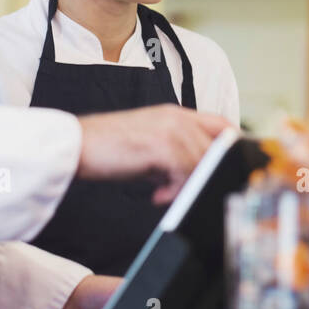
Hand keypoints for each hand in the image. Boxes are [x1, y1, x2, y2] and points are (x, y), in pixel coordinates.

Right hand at [77, 104, 230, 202]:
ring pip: (203, 163)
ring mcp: (172, 130)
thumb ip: (174, 155)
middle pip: (217, 147)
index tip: (229, 167)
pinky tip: (156, 195)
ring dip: (187, 186)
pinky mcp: (164, 147)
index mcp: (175, 114)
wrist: (77, 145)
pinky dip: (175, 191)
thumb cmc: (109, 148)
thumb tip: (191, 178)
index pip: (220, 123)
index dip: (231, 145)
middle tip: (181, 189)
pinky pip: (188, 174)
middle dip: (207, 173)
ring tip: (162, 193)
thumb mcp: (149, 147)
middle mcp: (178, 118)